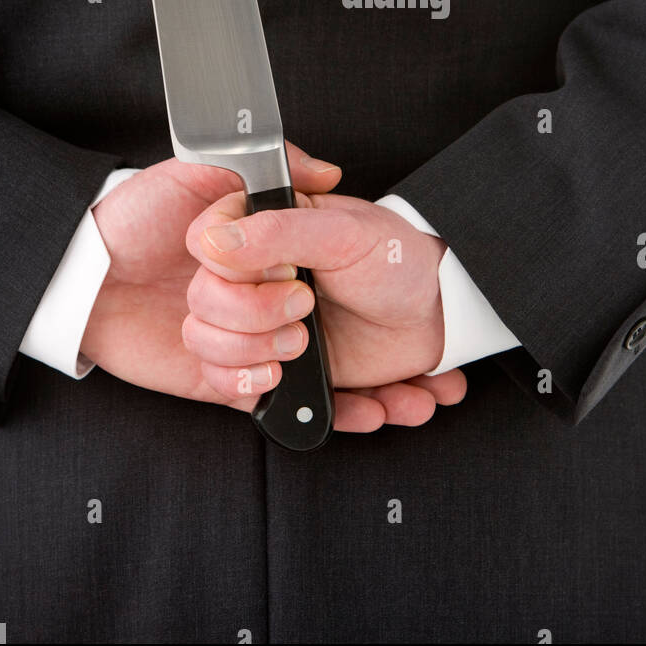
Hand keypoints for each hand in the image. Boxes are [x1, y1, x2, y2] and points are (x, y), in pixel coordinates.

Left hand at [83, 146, 465, 430]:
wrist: (79, 278)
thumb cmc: (132, 217)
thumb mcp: (194, 171)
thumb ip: (257, 163)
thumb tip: (326, 173)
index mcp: (254, 249)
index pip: (299, 266)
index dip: (294, 271)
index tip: (286, 266)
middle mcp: (250, 291)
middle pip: (294, 314)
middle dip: (280, 311)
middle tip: (273, 298)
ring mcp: (233, 333)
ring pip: (278, 353)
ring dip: (262, 348)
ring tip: (241, 335)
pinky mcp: (212, 372)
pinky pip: (250, 391)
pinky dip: (247, 381)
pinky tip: (233, 367)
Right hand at [182, 190, 467, 430]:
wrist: (443, 304)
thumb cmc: (393, 255)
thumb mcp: (342, 232)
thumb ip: (279, 230)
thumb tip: (213, 242)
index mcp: (258, 240)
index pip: (204, 261)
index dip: (240, 284)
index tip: (294, 281)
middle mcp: (251, 287)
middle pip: (202, 322)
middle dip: (254, 333)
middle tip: (307, 317)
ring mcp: (268, 334)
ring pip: (222, 368)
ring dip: (272, 378)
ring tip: (329, 366)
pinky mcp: (294, 375)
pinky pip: (275, 408)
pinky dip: (331, 415)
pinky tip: (377, 405)